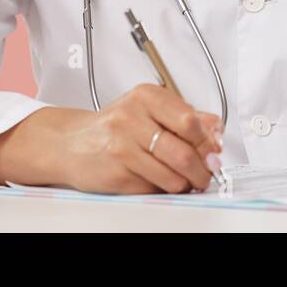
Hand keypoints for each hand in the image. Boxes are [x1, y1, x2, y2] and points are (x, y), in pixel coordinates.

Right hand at [56, 84, 224, 193]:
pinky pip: (153, 189)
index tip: (215, 151)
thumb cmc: (114, 127)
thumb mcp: (149, 109)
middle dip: (202, 168)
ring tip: (187, 180)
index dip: (208, 141)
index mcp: (146, 96)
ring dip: (186, 183)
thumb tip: (216, 131)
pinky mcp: (116, 174)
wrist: (70, 144)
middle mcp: (131, 118)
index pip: (189, 121)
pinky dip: (165, 189)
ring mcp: (121, 147)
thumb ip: (184, 116)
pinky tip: (161, 182)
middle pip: (183, 151)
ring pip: (171, 175)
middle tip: (207, 173)